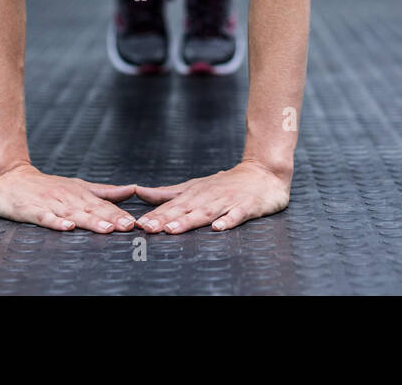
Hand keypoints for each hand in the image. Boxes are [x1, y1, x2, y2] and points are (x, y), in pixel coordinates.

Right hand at [0, 162, 137, 232]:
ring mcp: (49, 203)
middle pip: (92, 209)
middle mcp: (67, 197)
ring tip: (106, 228)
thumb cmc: (46, 186)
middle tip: (128, 226)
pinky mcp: (31, 209)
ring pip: (72, 213)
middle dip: (111, 218)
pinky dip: (56, 222)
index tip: (135, 223)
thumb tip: (132, 189)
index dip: (120, 214)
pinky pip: (45, 217)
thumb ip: (104, 191)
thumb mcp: (77, 185)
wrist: (9, 176)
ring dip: (90, 221)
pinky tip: (67, 227)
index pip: (103, 205)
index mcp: (80, 193)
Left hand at [134, 161, 290, 233]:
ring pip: (206, 212)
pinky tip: (218, 228)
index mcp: (195, 193)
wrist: (263, 171)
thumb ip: (168, 192)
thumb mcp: (194, 185)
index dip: (154, 215)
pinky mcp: (247, 206)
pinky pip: (237, 215)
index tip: (138, 224)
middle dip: (165, 219)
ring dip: (189, 220)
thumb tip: (140, 192)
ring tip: (173, 229)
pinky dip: (228, 220)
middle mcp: (209, 196)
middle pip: (185, 209)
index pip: (171, 206)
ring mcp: (228, 201)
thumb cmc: (226, 183)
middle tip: (148, 228)